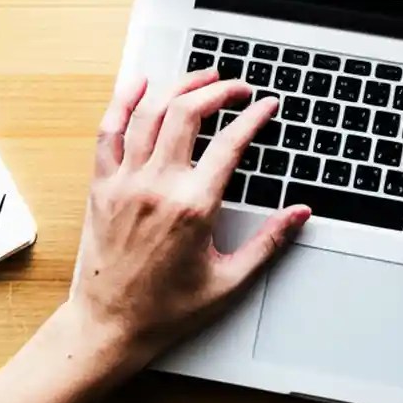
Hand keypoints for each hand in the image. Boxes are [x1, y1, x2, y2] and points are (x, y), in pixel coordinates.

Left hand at [70, 71, 311, 365]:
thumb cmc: (167, 309)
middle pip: (188, 113)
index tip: (267, 106)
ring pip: (149, 112)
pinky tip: (140, 85)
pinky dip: (123, 102)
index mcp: (193, 207)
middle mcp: (157, 186)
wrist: (109, 326)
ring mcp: (125, 182)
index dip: (253, 117)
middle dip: (218, 89)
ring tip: (201, 76)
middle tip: (237, 86)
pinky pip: (109, 131)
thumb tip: (300, 214)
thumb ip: (269, 242)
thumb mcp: (230, 281)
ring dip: (177, 86)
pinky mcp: (102, 186)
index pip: (230, 143)